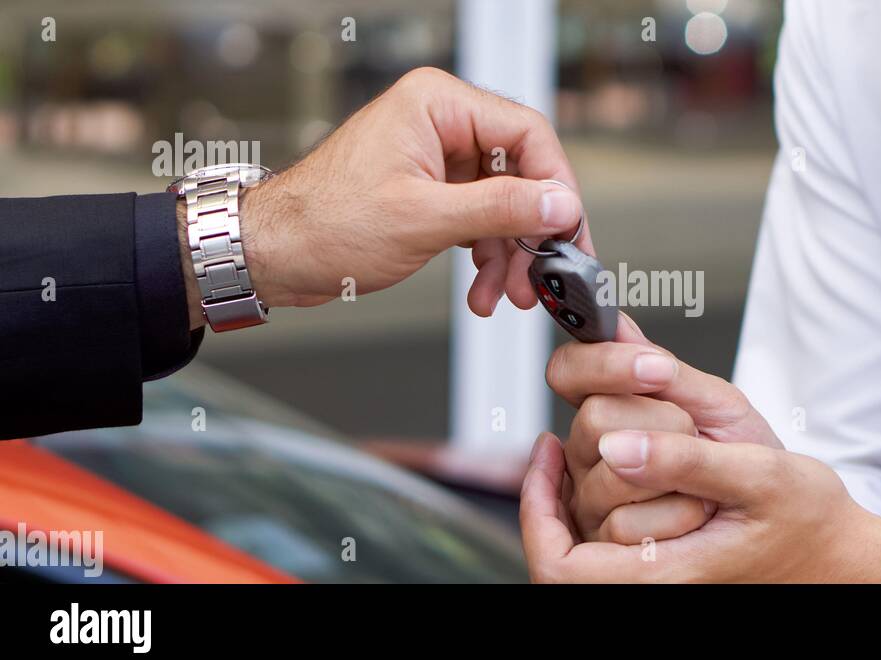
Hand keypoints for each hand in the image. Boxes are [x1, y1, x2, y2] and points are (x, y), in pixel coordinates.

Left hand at [179, 67, 588, 328]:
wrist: (274, 254)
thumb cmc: (323, 224)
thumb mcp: (425, 219)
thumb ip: (501, 209)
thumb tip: (559, 204)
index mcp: (437, 105)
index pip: (527, 134)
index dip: (555, 185)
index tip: (567, 229)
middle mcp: (440, 123)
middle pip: (520, 173)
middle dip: (531, 232)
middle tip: (544, 273)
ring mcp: (435, 158)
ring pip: (503, 204)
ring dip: (510, 254)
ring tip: (510, 294)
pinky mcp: (430, 190)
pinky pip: (479, 220)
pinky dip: (487, 257)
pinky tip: (485, 289)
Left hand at [520, 431, 880, 582]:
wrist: (834, 549)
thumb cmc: (806, 519)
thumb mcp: (760, 476)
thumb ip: (686, 461)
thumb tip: (616, 445)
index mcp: (661, 576)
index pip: (558, 565)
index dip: (536, 509)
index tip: (545, 451)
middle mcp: (643, 578)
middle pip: (568, 526)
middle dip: (578, 464)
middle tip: (614, 417)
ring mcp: (643, 565)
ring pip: (581, 514)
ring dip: (590, 464)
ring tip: (630, 428)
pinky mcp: (649, 550)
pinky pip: (600, 515)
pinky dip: (604, 474)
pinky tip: (625, 443)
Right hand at [545, 313, 782, 542]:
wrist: (776, 517)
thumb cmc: (747, 461)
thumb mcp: (719, 406)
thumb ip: (665, 370)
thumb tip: (615, 324)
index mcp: (611, 403)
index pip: (569, 370)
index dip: (603, 364)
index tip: (656, 368)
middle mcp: (591, 448)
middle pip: (594, 416)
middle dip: (663, 423)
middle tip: (698, 435)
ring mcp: (591, 495)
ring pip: (609, 471)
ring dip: (674, 474)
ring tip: (701, 479)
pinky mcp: (604, 543)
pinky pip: (623, 524)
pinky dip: (674, 514)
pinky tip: (693, 509)